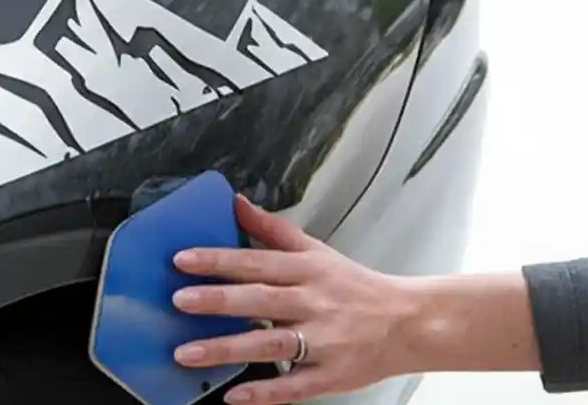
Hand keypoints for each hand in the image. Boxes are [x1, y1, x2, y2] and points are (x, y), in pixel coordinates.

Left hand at [169, 195, 422, 403]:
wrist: (408, 323)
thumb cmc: (355, 286)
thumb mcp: (316, 250)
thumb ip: (272, 230)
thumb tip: (236, 202)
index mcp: (308, 271)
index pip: (257, 261)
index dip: (219, 260)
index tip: (182, 259)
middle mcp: (313, 303)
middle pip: (260, 300)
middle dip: (218, 300)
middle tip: (179, 300)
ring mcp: (322, 342)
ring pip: (269, 344)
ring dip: (226, 349)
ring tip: (186, 352)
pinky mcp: (331, 375)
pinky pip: (293, 386)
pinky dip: (265, 392)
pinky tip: (234, 394)